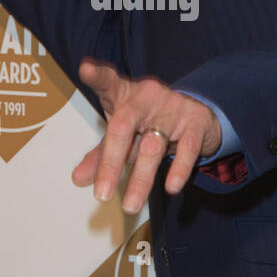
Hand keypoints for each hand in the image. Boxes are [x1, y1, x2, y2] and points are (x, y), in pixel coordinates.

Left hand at [72, 58, 221, 213]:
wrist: (197, 111)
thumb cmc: (150, 121)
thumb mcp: (124, 132)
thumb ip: (101, 154)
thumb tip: (78, 179)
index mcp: (124, 94)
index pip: (108, 81)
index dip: (97, 75)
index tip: (86, 70)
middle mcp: (147, 96)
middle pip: (124, 126)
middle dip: (111, 163)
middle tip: (101, 194)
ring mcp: (172, 107)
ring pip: (153, 145)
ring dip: (141, 179)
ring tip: (130, 205)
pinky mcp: (196, 121)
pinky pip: (187, 148)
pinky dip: (178, 169)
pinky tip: (171, 187)